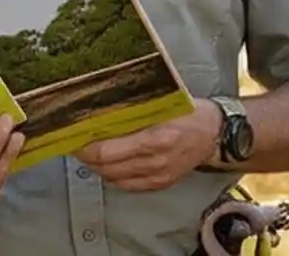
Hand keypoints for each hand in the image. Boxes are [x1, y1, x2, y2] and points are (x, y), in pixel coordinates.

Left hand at [73, 98, 221, 191]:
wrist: (216, 134)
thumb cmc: (189, 113)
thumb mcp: (161, 104)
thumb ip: (132, 109)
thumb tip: (97, 108)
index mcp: (155, 138)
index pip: (107, 151)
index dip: (85, 145)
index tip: (72, 134)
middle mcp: (155, 161)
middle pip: (105, 166)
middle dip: (85, 155)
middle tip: (74, 141)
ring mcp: (157, 176)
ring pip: (112, 177)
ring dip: (96, 166)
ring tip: (87, 150)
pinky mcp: (160, 184)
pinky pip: (125, 184)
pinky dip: (111, 174)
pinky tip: (106, 162)